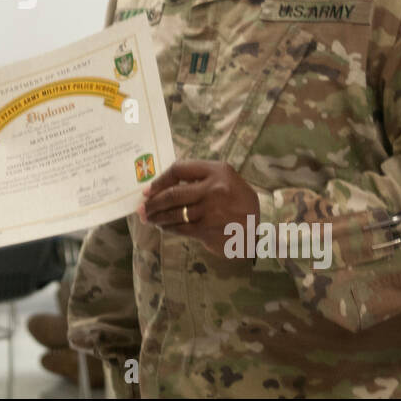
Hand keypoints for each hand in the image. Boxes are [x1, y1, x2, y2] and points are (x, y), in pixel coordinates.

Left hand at [137, 160, 258, 258]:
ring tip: (148, 218)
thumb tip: (163, 185)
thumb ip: (199, 177)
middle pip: (172, 194)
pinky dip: (168, 228)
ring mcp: (211, 211)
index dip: (160, 180)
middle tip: (142, 208)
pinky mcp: (208, 230)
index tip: (148, 190)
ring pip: (174, 214)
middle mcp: (214, 189)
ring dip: (157, 217)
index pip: (179, 169)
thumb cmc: (237, 200)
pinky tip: (163, 227)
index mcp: (217, 171)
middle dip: (153, 202)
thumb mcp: (225, 179)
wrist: (258, 228)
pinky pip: (181, 229)